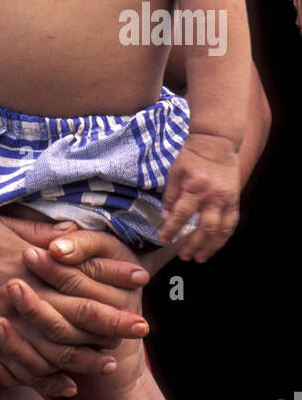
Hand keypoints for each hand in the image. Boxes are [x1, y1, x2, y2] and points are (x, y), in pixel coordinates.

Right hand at [0, 215, 149, 399]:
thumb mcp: (1, 225)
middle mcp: (24, 294)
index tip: (138, 279)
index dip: (112, 277)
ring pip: (56, 347)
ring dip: (87, 356)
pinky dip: (50, 378)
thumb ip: (40, 230)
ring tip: (111, 361)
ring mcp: (8, 322)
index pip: (81, 272)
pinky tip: (69, 384)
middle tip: (141, 327)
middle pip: (76, 312)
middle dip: (112, 321)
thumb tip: (74, 230)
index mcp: (30, 262)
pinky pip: (26, 367)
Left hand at [158, 133, 239, 260]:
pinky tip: (216, 245)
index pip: (181, 215)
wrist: (216, 142)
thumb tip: (167, 218)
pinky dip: (224, 237)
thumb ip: (171, 196)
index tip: (163, 239)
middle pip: (204, 228)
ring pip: (221, 230)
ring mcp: (226, 199)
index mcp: (194, 187)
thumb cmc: (193, 155)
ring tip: (201, 257)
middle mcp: (212, 196)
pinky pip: (231, 223)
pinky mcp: (235, 200)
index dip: (171, 230)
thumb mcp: (175, 172)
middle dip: (193, 245)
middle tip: (185, 256)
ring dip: (211, 247)